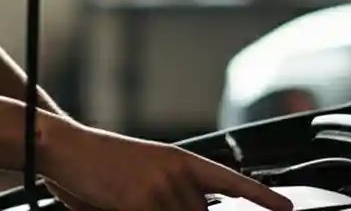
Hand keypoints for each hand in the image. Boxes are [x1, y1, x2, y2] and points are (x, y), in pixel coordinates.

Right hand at [43, 120, 292, 210]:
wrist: (64, 146)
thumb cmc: (97, 163)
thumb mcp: (140, 175)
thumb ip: (168, 195)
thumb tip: (193, 208)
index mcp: (180, 159)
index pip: (231, 180)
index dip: (261, 196)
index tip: (286, 207)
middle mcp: (177, 172)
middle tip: (143, 201)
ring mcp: (162, 189)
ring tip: (126, 198)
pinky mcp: (142, 204)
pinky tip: (124, 205)